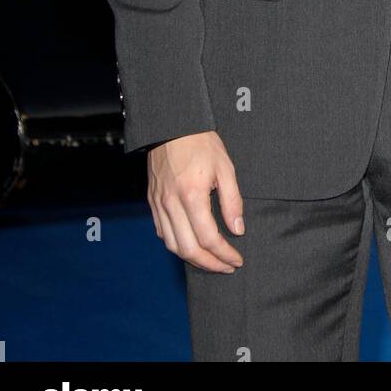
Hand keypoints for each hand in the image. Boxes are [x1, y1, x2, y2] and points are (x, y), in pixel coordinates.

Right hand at [147, 131, 244, 272]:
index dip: (224, 254)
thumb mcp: (225, 167)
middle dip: (210, 264)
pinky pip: (162, 232)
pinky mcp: (152, 202)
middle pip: (189, 249)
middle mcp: (171, 204)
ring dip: (192, 259)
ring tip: (211, 260)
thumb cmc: (200, 142)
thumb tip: (237, 229)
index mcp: (192, 195)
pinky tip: (190, 244)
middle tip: (227, 266)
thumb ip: (232, 201)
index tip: (237, 259)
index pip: (209, 239)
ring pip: (173, 245)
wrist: (172, 124)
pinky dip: (176, 245)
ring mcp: (159, 204)